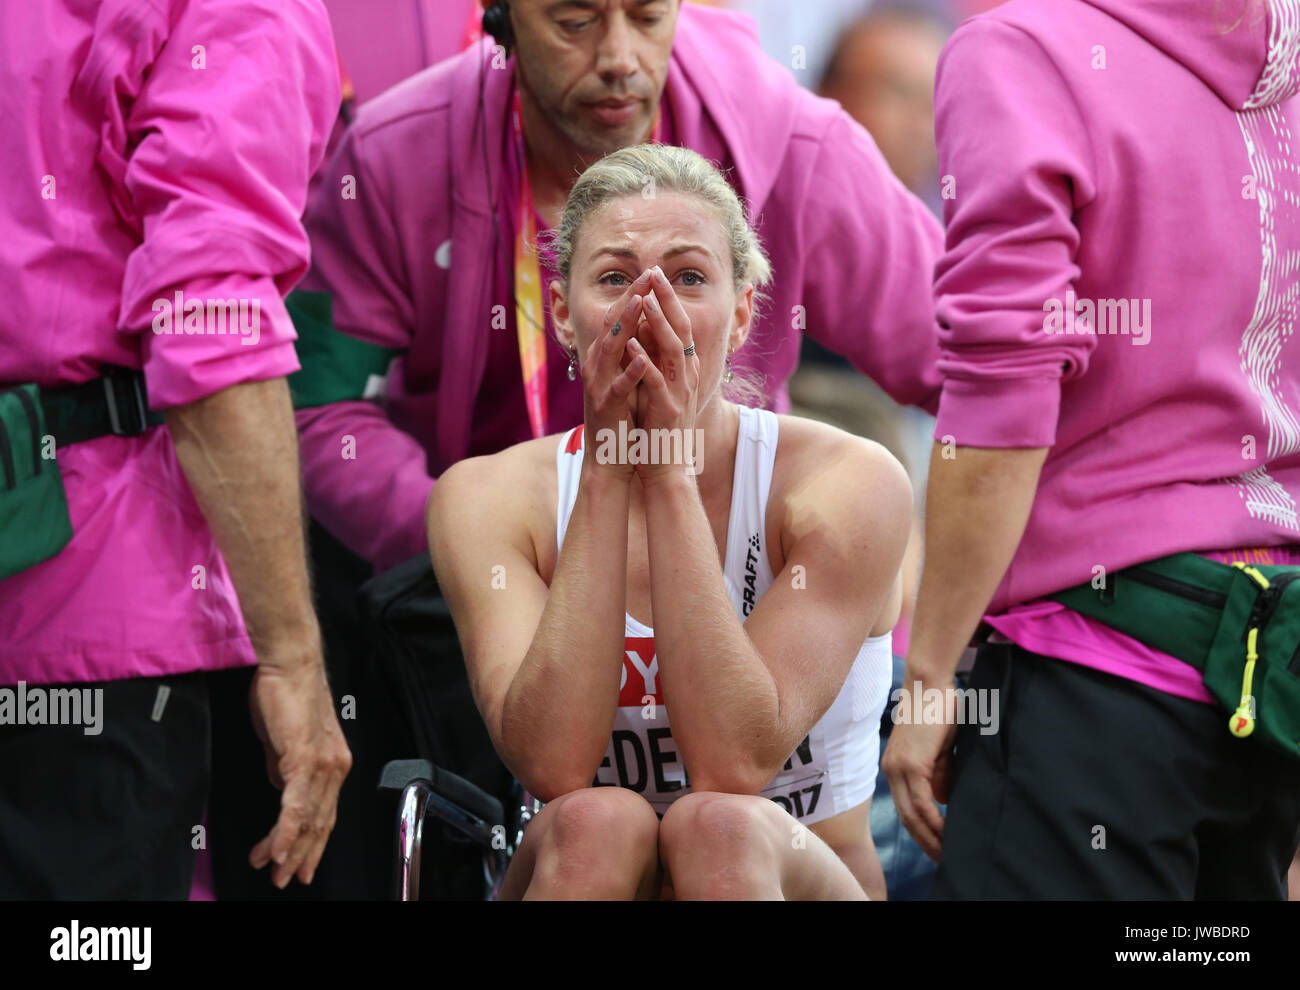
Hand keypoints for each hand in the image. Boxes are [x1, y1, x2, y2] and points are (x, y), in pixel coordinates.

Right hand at [247, 659, 351, 887]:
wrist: (290, 665)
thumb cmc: (285, 696)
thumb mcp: (285, 742)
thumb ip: (285, 769)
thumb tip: (280, 790)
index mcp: (334, 763)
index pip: (324, 813)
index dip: (313, 842)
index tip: (300, 864)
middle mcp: (335, 768)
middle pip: (320, 823)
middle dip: (301, 856)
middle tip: (285, 879)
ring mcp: (323, 765)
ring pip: (308, 820)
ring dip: (288, 850)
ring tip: (272, 870)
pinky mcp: (305, 760)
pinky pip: (295, 806)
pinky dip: (286, 832)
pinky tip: (277, 851)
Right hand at [580, 269, 654, 477]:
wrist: (608, 458)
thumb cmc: (621, 419)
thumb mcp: (626, 379)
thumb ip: (631, 354)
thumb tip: (646, 326)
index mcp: (604, 358)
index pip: (618, 318)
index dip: (634, 294)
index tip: (652, 273)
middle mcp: (597, 367)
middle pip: (612, 324)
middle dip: (631, 298)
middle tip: (648, 274)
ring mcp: (599, 386)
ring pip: (611, 348)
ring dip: (626, 324)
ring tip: (641, 302)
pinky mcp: (606, 407)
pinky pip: (618, 386)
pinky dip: (630, 371)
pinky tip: (641, 358)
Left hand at [632, 266, 699, 482]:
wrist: (665, 468)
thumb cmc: (659, 429)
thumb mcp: (661, 388)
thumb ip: (657, 362)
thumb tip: (646, 332)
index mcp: (685, 371)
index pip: (681, 328)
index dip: (670, 300)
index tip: (656, 276)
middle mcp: (687, 378)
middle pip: (681, 330)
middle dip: (667, 300)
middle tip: (654, 274)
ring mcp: (680, 393)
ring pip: (672, 350)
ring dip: (659, 322)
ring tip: (644, 299)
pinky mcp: (667, 410)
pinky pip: (655, 380)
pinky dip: (643, 359)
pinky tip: (632, 342)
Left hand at [880, 707, 955, 862]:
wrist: (930, 684)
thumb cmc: (937, 711)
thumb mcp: (939, 750)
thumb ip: (939, 774)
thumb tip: (942, 801)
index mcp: (896, 768)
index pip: (905, 809)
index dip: (920, 831)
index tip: (937, 848)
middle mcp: (892, 771)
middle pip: (906, 818)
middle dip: (925, 842)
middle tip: (944, 860)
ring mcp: (899, 768)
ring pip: (912, 814)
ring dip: (931, 837)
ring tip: (948, 854)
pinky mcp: (911, 763)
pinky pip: (921, 801)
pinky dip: (934, 821)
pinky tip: (947, 833)